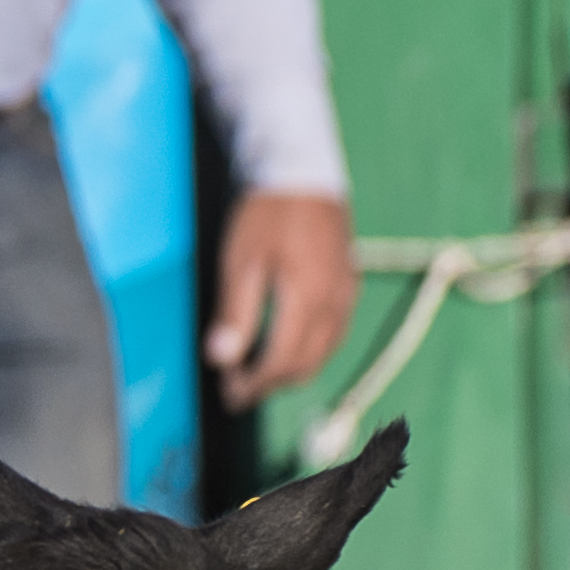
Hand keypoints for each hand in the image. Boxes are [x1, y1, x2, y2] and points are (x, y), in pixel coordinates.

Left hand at [206, 189, 355, 411]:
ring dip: (291, 370)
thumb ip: (235, 314)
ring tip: (257, 373)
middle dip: (271, 383)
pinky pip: (334, 333)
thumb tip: (220, 359)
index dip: (255, 385)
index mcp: (307, 301)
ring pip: (324, 351)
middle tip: (238, 389)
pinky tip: (287, 346)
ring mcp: (346, 294)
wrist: (303, 175)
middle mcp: (334, 304)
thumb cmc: (266, 215)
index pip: (282, 362)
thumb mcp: (241, 262)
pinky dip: (310, 350)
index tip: (230, 395)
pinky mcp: (349, 284)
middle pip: (306, 364)